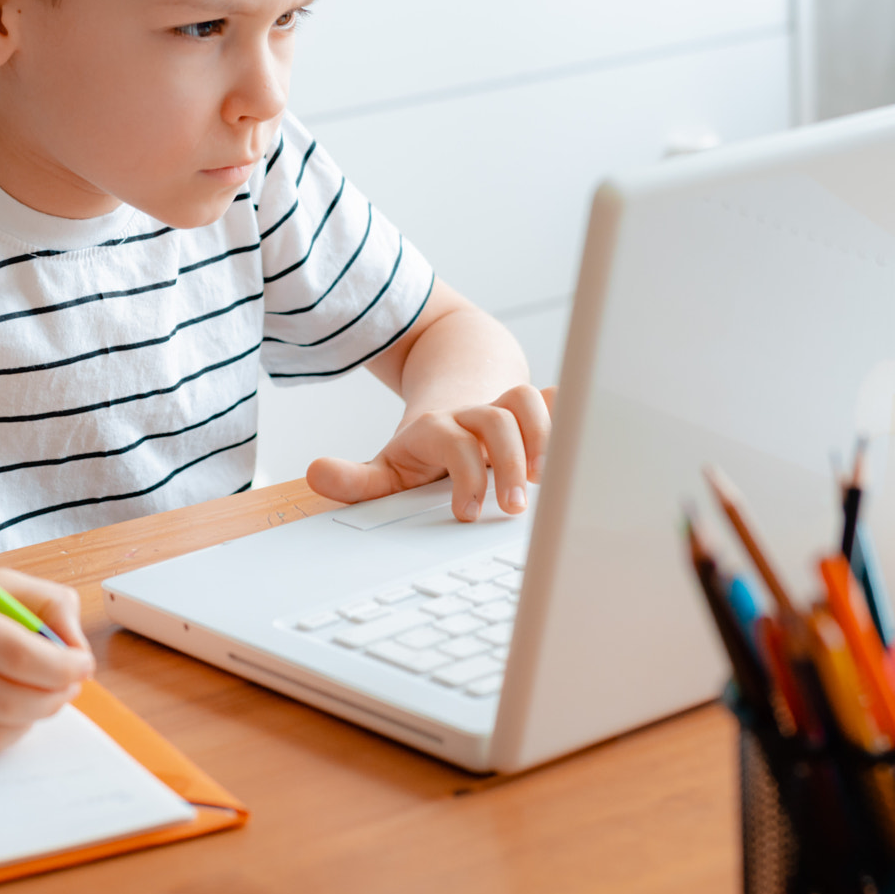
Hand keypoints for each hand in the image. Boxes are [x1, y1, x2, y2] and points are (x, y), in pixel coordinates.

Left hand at [306, 384, 554, 520]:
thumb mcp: (390, 465)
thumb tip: (314, 474)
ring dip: (541, 436)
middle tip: (514, 507)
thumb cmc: (428, 446)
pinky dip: (567, 412)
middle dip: (509, 463)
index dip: (464, 474)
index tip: (467, 513)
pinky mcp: (534, 408)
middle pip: (495, 419)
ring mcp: (505, 408)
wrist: (458, 381)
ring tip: (546, 478)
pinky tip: (580, 440)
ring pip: (526, 398)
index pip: (452, 440)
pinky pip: (555, 397)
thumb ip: (356, 479)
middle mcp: (473, 414)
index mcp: (437, 428)